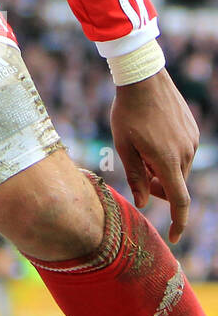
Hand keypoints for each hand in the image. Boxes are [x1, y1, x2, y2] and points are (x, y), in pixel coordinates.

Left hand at [110, 68, 198, 242]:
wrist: (143, 78)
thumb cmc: (127, 111)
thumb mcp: (123, 145)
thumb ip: (134, 176)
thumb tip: (143, 203)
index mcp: (166, 159)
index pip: (179, 200)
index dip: (178, 222)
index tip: (175, 238)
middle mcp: (185, 152)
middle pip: (176, 183)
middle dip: (159, 187)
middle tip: (140, 174)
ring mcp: (192, 140)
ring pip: (179, 168)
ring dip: (163, 169)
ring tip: (143, 149)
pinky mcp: (193, 130)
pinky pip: (184, 151)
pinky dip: (170, 155)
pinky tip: (153, 137)